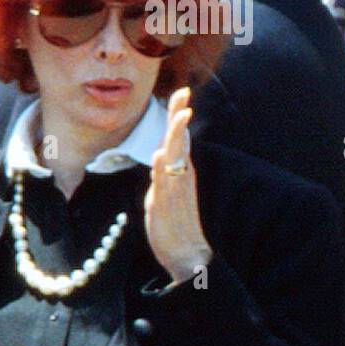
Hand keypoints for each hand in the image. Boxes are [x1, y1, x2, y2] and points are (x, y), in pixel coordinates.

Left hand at [145, 87, 212, 284]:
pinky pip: (165, 184)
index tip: (181, 92)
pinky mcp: (166, 205)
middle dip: (179, 116)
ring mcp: (175, 190)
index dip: (177, 115)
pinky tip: (161, 154)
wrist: (185, 253)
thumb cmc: (174, 222)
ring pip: (175, 158)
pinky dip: (163, 169)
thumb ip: (163, 172)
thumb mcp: (164, 191)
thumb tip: (159, 152)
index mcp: (180, 171)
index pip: (177, 138)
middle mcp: (180, 176)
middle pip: (179, 141)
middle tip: (183, 93)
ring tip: (181, 115)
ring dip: (176, 136)